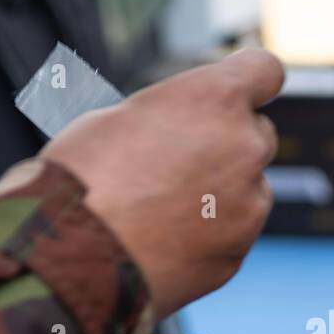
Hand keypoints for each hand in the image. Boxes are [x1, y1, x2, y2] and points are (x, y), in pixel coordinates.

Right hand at [41, 48, 284, 318]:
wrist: (69, 262)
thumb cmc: (77, 179)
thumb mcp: (116, 118)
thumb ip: (171, 115)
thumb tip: (182, 128)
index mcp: (215, 100)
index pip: (265, 70)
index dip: (249, 80)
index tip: (238, 93)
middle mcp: (245, 149)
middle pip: (258, 135)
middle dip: (229, 142)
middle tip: (178, 161)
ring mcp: (247, 207)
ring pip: (249, 190)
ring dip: (220, 193)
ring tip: (160, 210)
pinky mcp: (236, 254)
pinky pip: (231, 235)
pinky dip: (207, 236)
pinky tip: (161, 243)